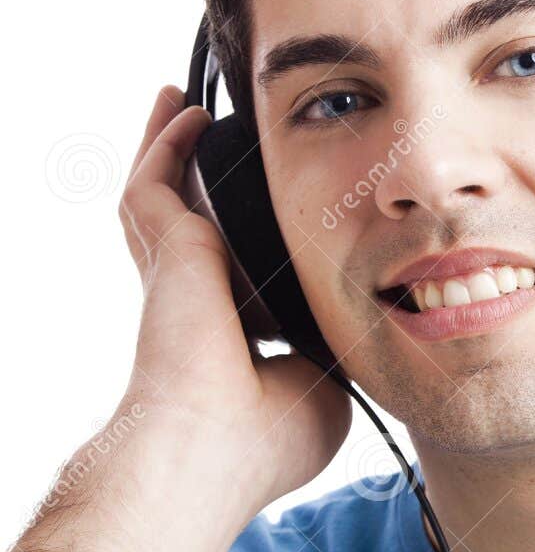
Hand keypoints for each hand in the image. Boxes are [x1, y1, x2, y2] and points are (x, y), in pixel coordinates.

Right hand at [117, 87, 350, 510]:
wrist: (213, 445)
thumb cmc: (268, 439)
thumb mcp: (326, 391)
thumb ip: (339, 349)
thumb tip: (363, 322)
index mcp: (239, 335)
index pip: (246, 275)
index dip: (261, 242)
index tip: (289, 213)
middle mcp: (203, 300)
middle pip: (201, 224)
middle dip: (207, 183)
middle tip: (224, 139)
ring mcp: (178, 274)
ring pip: (166, 197)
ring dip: (172, 151)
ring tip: (183, 106)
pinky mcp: (168, 251)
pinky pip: (154, 184)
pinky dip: (164, 146)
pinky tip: (184, 114)